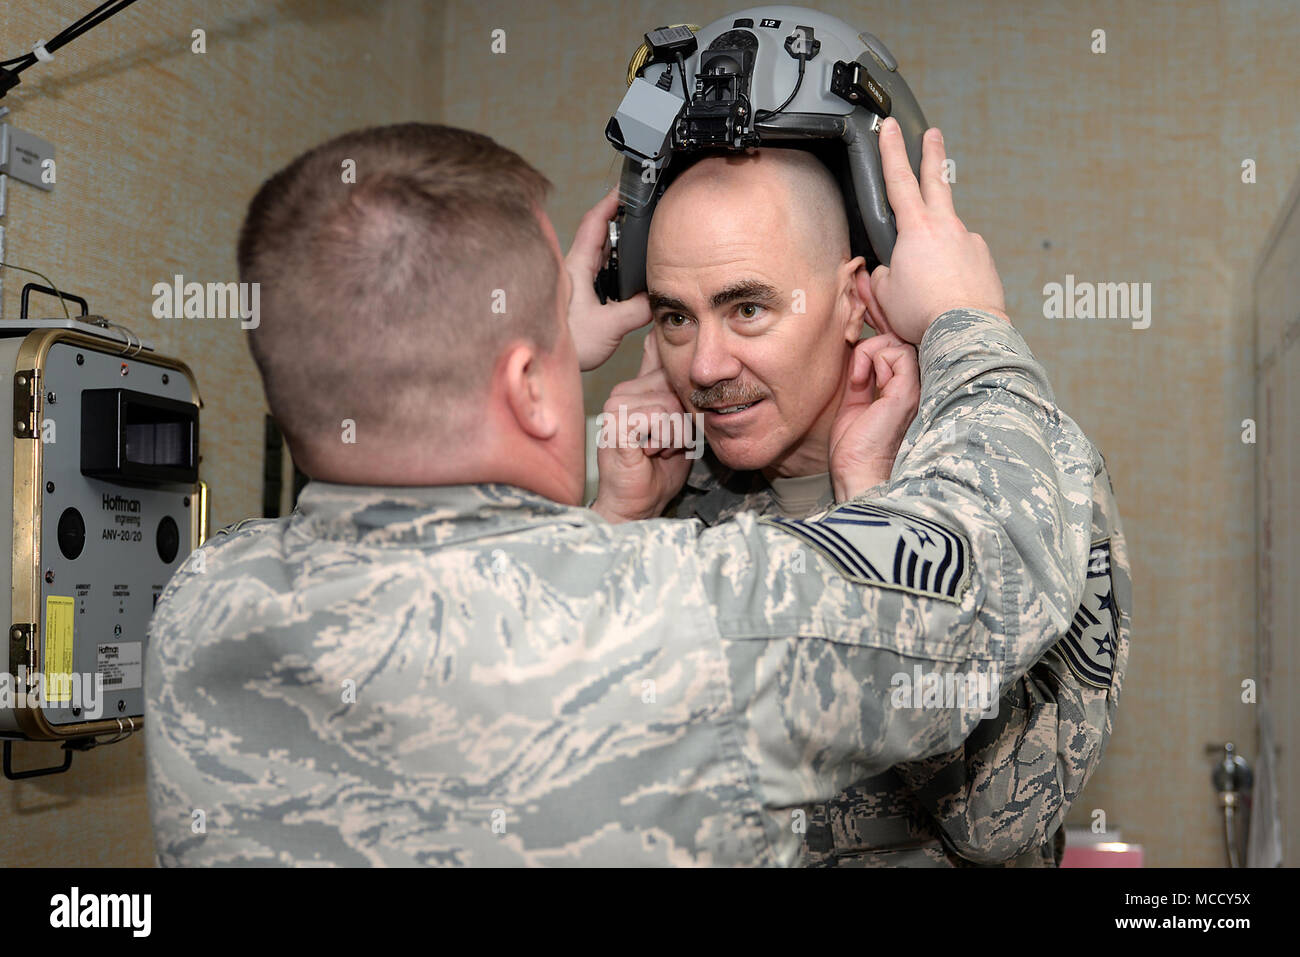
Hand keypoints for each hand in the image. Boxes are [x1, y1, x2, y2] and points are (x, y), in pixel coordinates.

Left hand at [566, 188, 650, 370]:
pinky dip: (615, 270)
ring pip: (601, 256)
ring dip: (620, 249)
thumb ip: (639, 310)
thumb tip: (660, 299)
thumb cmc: (567, 344)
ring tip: (642, 245)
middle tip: (644, 215)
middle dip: (622, 223)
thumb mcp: (610, 327)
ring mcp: (576, 283)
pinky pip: (600, 275)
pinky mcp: (579, 298)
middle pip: (601, 236)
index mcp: (577, 266)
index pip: (595, 222)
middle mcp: (575, 270)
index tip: (627, 189)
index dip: (611, 202)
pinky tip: (629, 279)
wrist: (541, 365)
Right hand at [591, 333, 694, 522]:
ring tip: (657, 450)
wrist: (637, 506)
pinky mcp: (615, 424)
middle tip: (665, 443)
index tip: (678, 416)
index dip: (680, 381)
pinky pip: (659, 418)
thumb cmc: (658, 471)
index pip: (659, 353)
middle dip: (682, 420)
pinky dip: (666, 440)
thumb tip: (688, 364)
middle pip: (675, 383)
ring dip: (675, 435)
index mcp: (635, 388)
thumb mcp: (680, 427)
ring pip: (670, 403)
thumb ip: (682, 397)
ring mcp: (615, 406)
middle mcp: (622, 392)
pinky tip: (651, 452)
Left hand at [829, 333, 920, 500]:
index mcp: (901, 395)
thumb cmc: (854, 450)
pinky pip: (899, 352)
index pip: (895, 355)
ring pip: (900, 344)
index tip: (854, 378)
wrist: (857, 474)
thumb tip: (857, 356)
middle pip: (900, 344)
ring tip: (858, 379)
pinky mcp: (907, 393)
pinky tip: (862, 381)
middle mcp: (912, 391)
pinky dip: (874, 356)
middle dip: (871, 349)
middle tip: (855, 377)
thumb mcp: (853, 407)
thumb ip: (860, 382)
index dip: (872, 354)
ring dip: (871, 352)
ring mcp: (912, 391)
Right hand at [865, 119, 1007, 344]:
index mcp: (916, 230)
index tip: (890, 128)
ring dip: (936, 249)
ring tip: (929, 282)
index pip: (899, 180)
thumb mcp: (885, 295)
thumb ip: (883, 275)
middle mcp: (947, 228)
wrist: (966, 331)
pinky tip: (947, 292)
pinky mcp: (985, 261)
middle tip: (933, 133)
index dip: (891, 151)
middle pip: (936, 181)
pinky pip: (962, 260)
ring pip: (947, 235)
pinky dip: (952, 271)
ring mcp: (970, 242)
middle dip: (932, 154)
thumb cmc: (923, 314)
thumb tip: (890, 271)